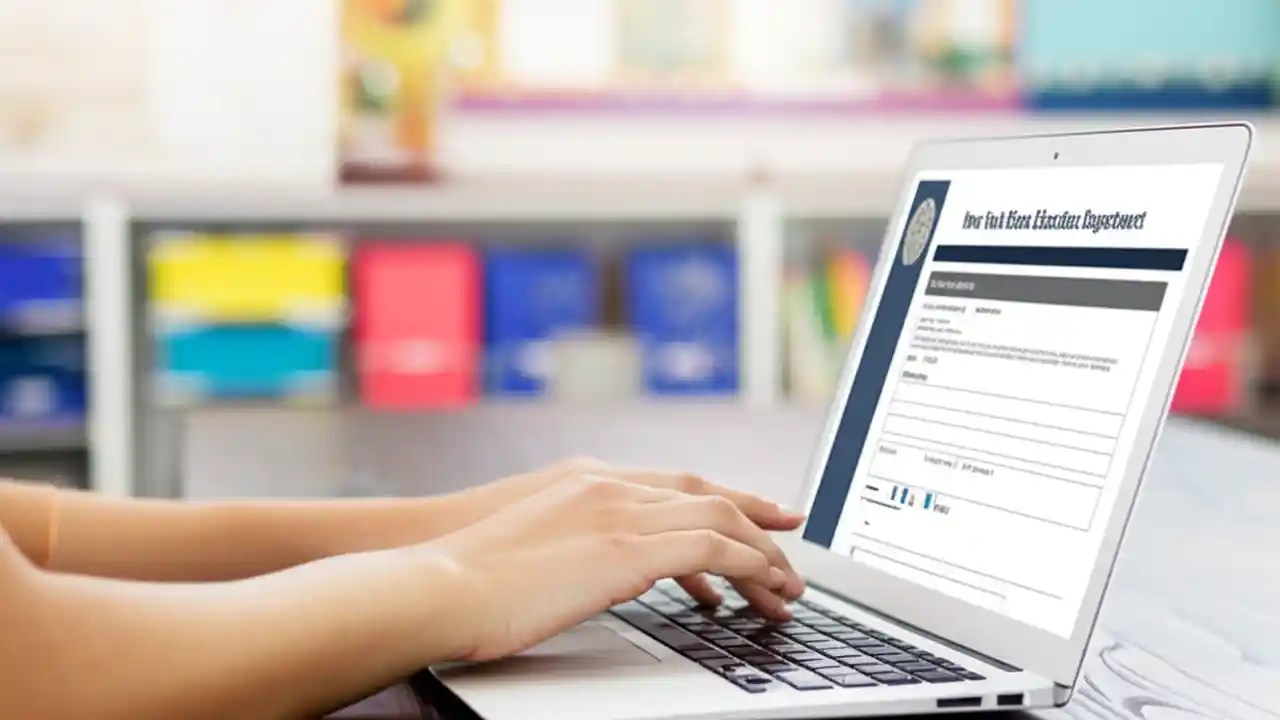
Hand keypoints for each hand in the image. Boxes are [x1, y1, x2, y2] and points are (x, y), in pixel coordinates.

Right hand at [445, 457, 806, 606]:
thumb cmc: (471, 577)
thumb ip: (581, 546)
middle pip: (707, 494)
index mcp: (588, 481)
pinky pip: (712, 549)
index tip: (755, 512)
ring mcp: (620, 512)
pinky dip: (747, 566)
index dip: (722, 496)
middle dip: (756, 514)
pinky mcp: (626, 549)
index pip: (675, 483)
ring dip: (761, 553)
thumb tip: (615, 572)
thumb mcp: (536, 546)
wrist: (437, 582)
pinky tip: (761, 589)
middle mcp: (611, 486)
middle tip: (790, 537)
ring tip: (785, 587)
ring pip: (720, 520)